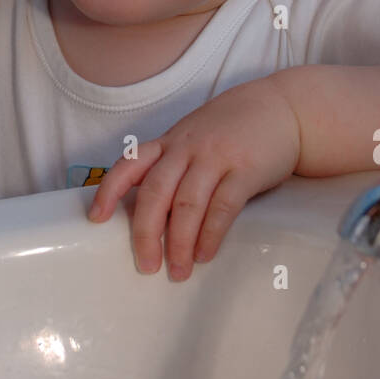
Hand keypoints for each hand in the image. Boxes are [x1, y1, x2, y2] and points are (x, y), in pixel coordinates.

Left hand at [87, 76, 300, 278]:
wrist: (283, 107)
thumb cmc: (233, 128)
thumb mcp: (195, 137)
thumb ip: (174, 165)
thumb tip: (150, 213)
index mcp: (170, 142)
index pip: (130, 164)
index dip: (109, 191)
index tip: (96, 219)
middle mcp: (187, 148)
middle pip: (155, 192)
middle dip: (145, 232)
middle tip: (146, 265)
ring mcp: (217, 157)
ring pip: (187, 203)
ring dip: (179, 242)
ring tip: (178, 271)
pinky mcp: (246, 169)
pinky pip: (223, 205)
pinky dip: (211, 233)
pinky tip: (205, 254)